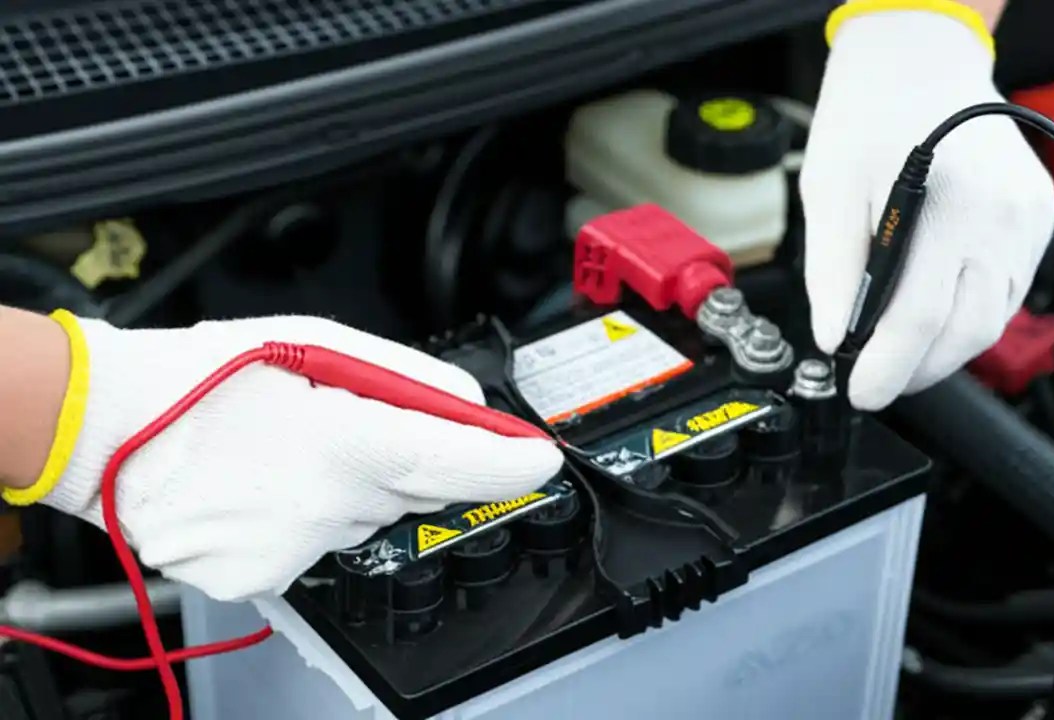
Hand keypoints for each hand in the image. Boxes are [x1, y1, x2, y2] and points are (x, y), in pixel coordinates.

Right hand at [41, 316, 562, 601]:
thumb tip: (465, 410)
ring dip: (345, 488)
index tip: (539, 460)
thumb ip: (405, 378)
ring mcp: (291, 550)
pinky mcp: (262, 578)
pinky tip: (264, 486)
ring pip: (361, 520)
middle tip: (339, 423)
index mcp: (344, 440)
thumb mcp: (318, 345)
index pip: (458, 464)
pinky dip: (305, 517)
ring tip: (284, 451)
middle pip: (410, 492)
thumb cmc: (203, 377)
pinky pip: (316, 545)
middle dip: (398, 459)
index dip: (509, 464)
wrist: (105, 430)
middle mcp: (324, 506)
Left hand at [802, 8, 1053, 409]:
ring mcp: (1028, 221)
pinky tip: (934, 315)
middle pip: (965, 331)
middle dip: (917, 370)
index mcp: (948, 206)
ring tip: (900, 353)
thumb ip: (831, 269)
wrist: (923, 61)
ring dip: (945, 350)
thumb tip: (833, 335)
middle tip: (876, 380)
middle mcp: (1001, 217)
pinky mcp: (1037, 221)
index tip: (862, 393)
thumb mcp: (829, 188)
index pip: (918, 318)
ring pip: (991, 321)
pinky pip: (1006, 294)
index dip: (887, 368)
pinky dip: (968, 318)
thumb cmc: (872, 114)